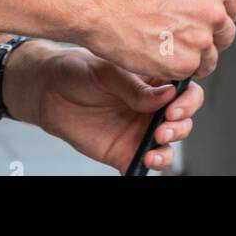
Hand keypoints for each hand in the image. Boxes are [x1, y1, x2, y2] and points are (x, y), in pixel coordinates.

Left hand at [7, 45, 203, 172]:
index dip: (187, 98)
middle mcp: (151, 106)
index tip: (174, 105)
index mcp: (152, 79)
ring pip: (170, 142)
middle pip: (183, 117)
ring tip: (155, 143)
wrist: (49, 92)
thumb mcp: (106, 70)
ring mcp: (140, 130)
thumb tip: (167, 94)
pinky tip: (147, 159)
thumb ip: (134, 85)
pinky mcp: (126, 152)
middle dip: (182, 123)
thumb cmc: (78, 71)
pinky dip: (154, 165)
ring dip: (170, 146)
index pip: (184, 88)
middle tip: (165, 124)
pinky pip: (147, 163)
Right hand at [82, 0, 235, 81]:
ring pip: (209, 58)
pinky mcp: (184, 64)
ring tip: (165, 47)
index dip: (222, 13)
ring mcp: (200, 39)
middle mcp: (212, 11)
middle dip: (209, 39)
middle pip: (226, 34)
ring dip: (193, 58)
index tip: (213, 21)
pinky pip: (189, 73)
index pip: (234, 4)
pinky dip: (175, 70)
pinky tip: (157, 56)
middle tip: (185, 39)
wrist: (102, 4)